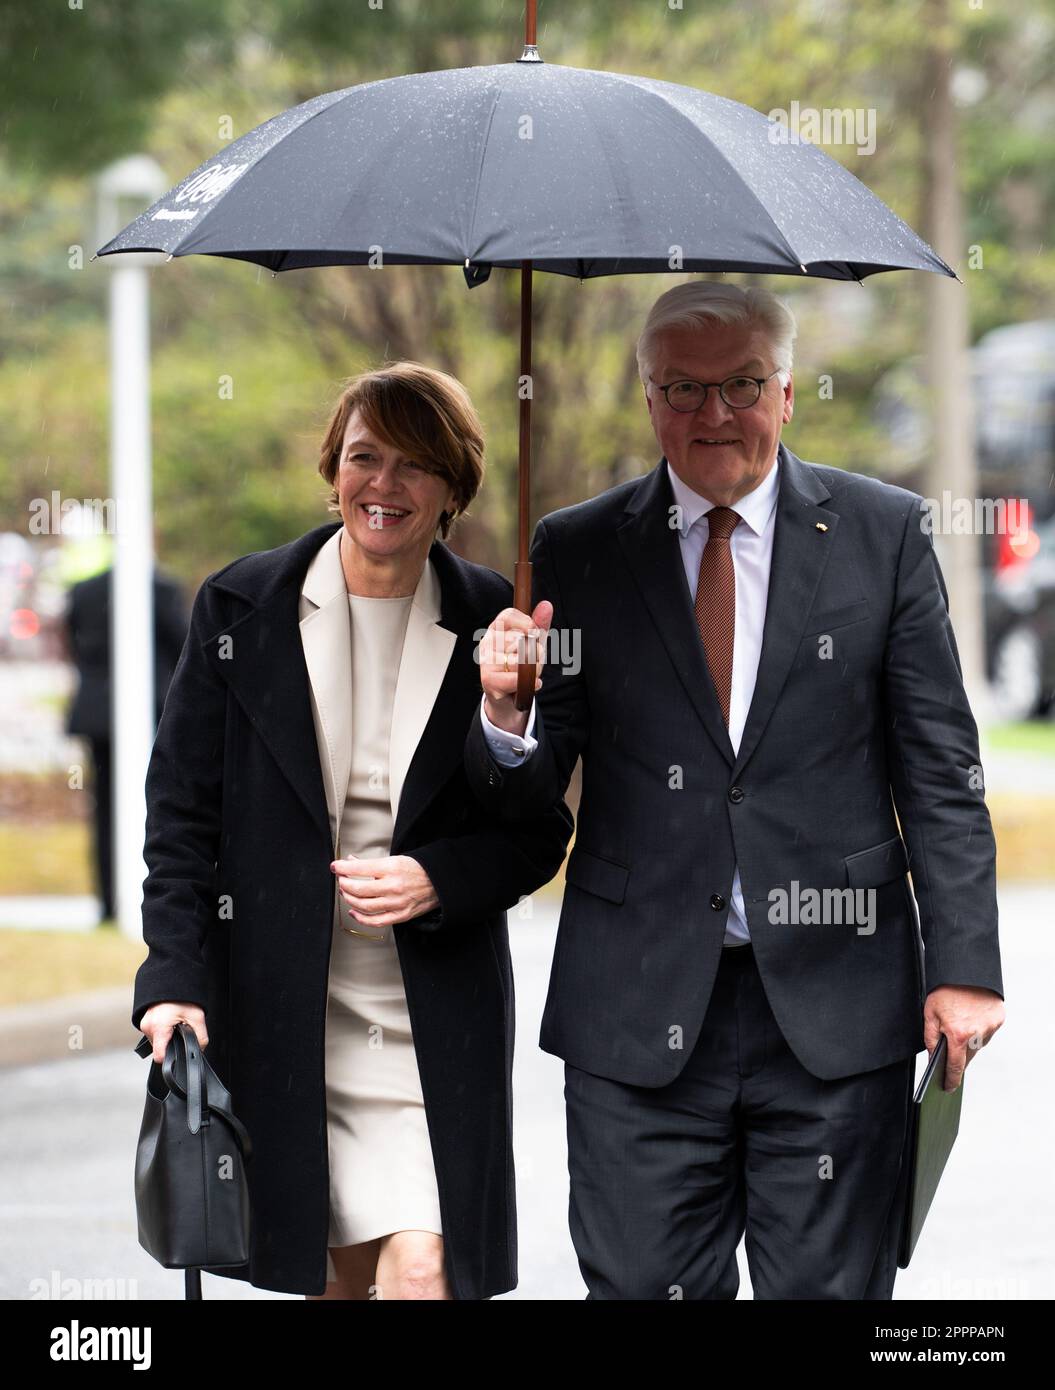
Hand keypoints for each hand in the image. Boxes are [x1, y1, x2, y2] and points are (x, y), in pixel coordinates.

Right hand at [139, 1002, 208, 1063]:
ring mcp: (144, 1023)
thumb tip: (199, 1050)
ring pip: (156, 1041)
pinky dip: (163, 1031)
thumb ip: (200, 1038)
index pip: (159, 1056)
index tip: (178, 1054)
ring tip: (175, 1024)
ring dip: (167, 1037)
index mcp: (158, 1028)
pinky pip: (154, 1033)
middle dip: (171, 1043)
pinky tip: (170, 1022)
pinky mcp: (144, 1021)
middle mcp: (148, 1027)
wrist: (173, 981)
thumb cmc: (183, 997)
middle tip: (180, 1031)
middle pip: (159, 1048)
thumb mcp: (197, 1017)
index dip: (171, 1058)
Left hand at [331, 854, 439, 927]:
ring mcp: (396, 903)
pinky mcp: (400, 915)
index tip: (335, 867)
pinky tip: (354, 912)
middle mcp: (393, 886)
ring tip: (346, 893)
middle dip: (344, 883)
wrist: (439, 883)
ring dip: (349, 899)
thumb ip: (371, 863)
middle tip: (341, 879)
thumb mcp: (394, 859)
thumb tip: (351, 862)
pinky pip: (375, 921)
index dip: (342, 868)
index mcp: (391, 868)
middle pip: (358, 888)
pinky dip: (360, 918)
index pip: (359, 868)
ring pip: (363, 905)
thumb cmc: (418, 870)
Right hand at [477, 601, 551, 735]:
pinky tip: (531, 685)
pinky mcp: (488, 680)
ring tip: (528, 675)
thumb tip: (547, 605)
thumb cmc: (521, 669)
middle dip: (536, 653)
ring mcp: (486, 661)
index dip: (526, 623)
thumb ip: (540, 625)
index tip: (533, 633)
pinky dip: (530, 683)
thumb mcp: (535, 644)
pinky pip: (516, 677)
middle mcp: (488, 643)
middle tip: (533, 662)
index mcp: (496, 630)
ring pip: (520, 659)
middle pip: (519, 639)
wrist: (510, 700)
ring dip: (534, 670)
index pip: (508, 616)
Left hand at [923, 986, 1004, 1090]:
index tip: (948, 1088)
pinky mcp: (998, 1019)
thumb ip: (931, 1039)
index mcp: (958, 1035)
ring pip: (978, 1045)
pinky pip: (986, 1032)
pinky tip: (970, 1021)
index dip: (951, 1079)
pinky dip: (979, 1030)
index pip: (955, 1067)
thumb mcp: (929, 1013)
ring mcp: (990, 1027)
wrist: (964, 969)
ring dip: (969, 1043)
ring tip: (959, 1030)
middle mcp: (977, 1034)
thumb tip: (934, 1058)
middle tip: (950, 1054)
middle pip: (967, 1057)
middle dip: (958, 1058)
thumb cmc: (945, 990)